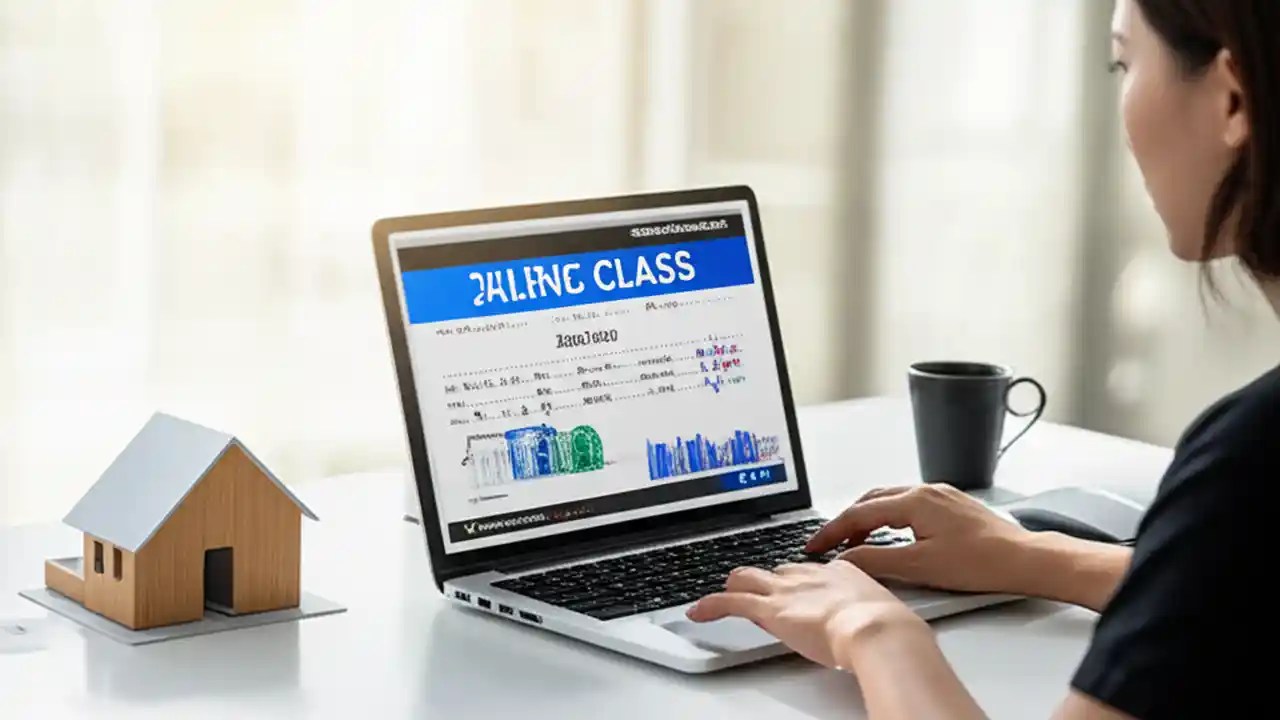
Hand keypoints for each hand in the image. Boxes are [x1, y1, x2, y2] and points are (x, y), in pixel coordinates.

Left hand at [686, 561, 924, 668]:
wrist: (877, 629)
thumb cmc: (888, 627)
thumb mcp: (884, 615)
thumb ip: (875, 615)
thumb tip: (881, 628)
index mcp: (840, 572)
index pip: (810, 571)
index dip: (800, 583)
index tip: (799, 591)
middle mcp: (810, 574)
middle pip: (777, 570)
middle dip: (766, 581)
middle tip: (759, 592)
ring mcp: (787, 590)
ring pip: (748, 578)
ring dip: (735, 587)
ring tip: (724, 596)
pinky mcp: (769, 609)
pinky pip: (730, 603)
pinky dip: (710, 606)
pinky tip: (698, 611)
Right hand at [805, 483, 1033, 594]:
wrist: (1025, 560)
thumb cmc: (981, 563)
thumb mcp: (919, 566)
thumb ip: (876, 560)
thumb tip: (846, 559)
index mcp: (913, 501)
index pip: (859, 513)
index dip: (832, 531)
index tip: (816, 545)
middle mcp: (925, 491)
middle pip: (871, 501)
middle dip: (847, 522)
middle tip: (830, 544)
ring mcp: (941, 495)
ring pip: (891, 501)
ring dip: (868, 520)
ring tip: (856, 544)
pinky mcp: (952, 505)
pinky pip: (909, 506)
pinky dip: (890, 520)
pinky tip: (891, 537)